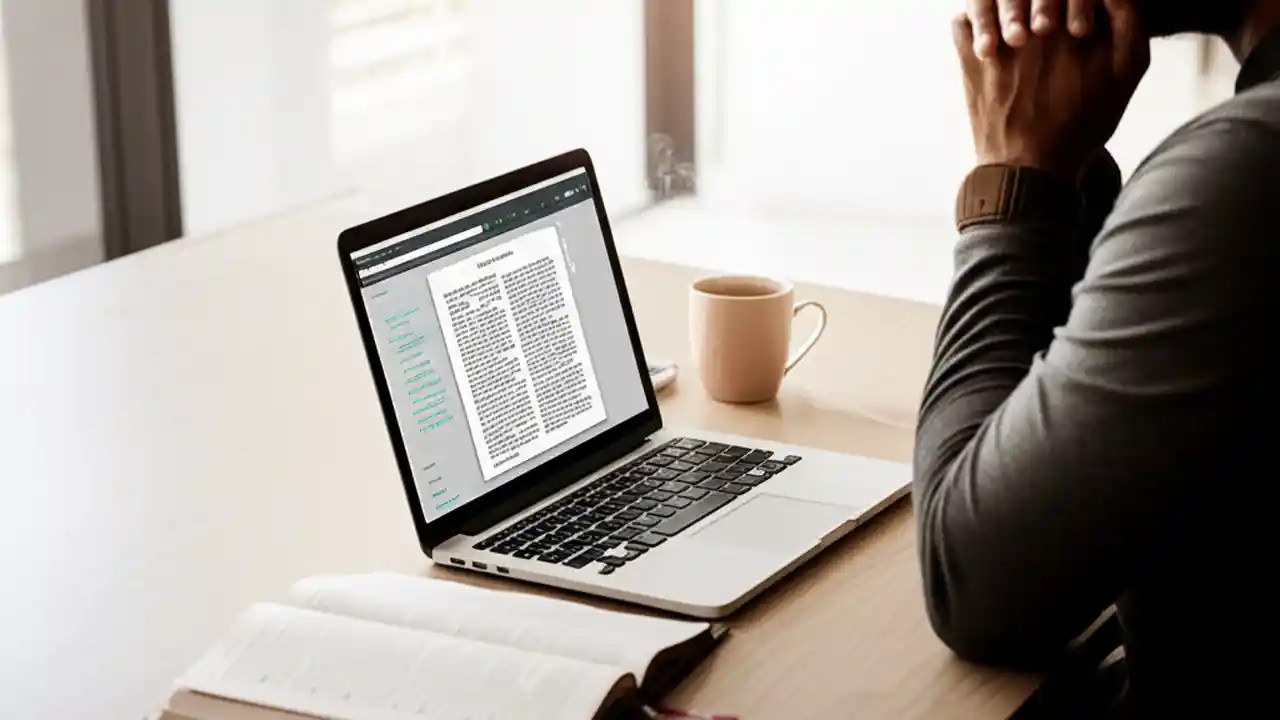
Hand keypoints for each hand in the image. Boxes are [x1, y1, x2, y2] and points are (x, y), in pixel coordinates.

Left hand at [954, 0, 1148, 178]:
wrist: (1032, 167)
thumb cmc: (1083, 120)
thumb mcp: (1126, 69)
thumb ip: (1126, 15)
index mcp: (1075, 25)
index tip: (1079, 24)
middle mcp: (1034, 28)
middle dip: (1043, 0)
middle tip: (1046, 26)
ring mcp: (996, 41)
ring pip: (994, 0)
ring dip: (1007, 6)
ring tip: (1019, 32)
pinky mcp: (969, 59)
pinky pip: (961, 21)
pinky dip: (974, 22)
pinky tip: (992, 39)